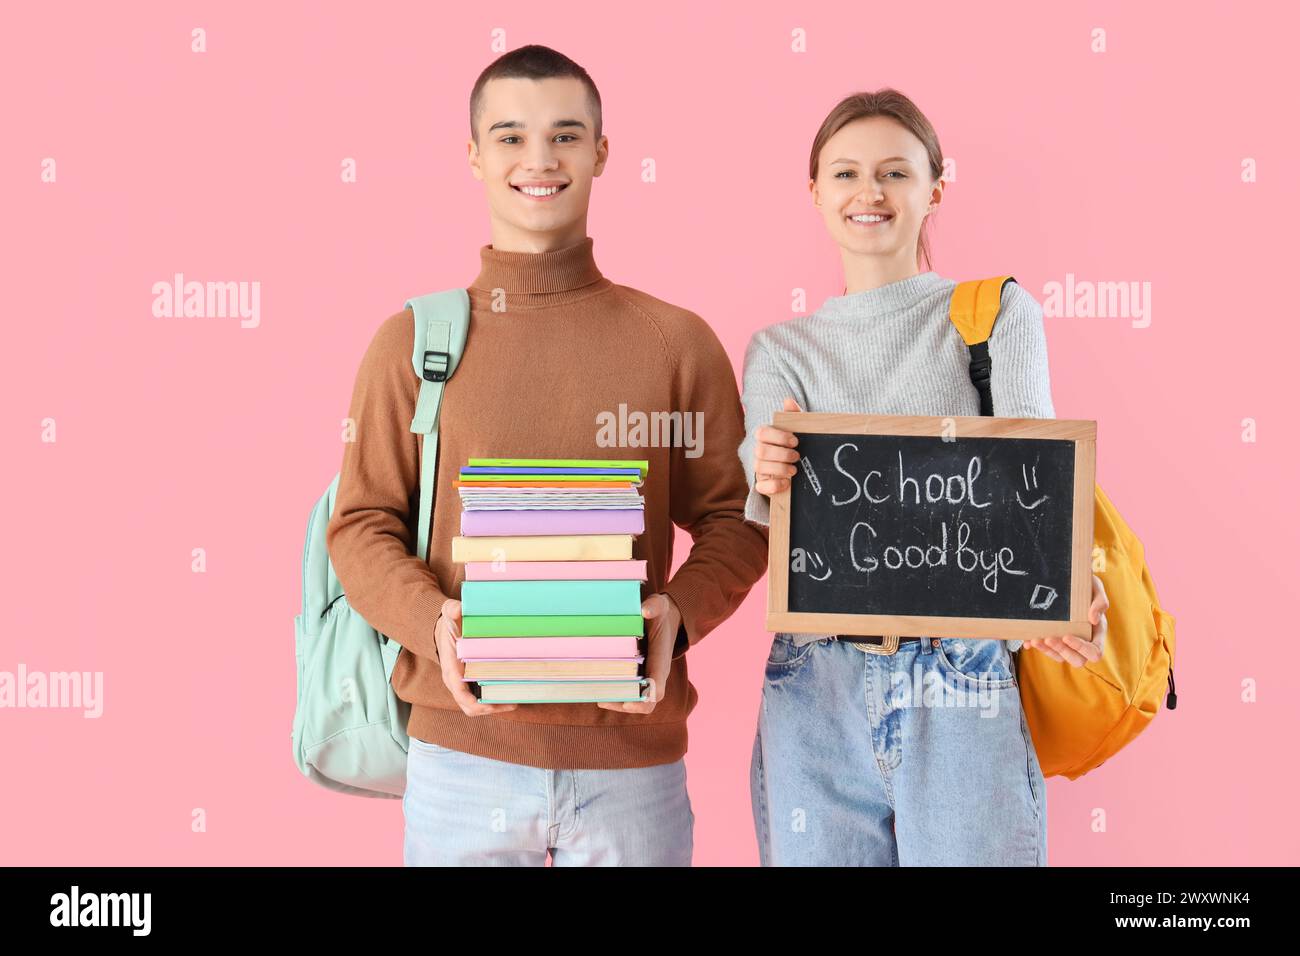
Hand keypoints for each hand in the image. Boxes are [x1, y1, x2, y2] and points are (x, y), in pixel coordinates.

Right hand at [434, 598, 517, 715]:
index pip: (458, 691)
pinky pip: (480, 699)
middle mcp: (454, 681)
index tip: (489, 702)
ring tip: (514, 702)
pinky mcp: (470, 684)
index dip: (472, 700)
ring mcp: (462, 685)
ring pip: (475, 707)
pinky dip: (493, 701)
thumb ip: (452, 609)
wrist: (444, 630)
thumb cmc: (449, 624)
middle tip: (511, 703)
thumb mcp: (449, 613)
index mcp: (450, 667)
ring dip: (493, 707)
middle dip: (488, 709)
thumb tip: (459, 609)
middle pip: (468, 706)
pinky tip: (509, 695)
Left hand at [598, 593, 680, 714]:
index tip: (631, 701)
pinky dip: (616, 693)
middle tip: (603, 700)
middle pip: (646, 702)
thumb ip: (654, 606)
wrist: (667, 618)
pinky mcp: (639, 674)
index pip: (658, 687)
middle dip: (626, 705)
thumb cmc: (661, 613)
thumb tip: (645, 611)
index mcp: (661, 660)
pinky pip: (630, 691)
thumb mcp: (659, 605)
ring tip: (597, 696)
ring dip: (618, 702)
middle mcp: (656, 673)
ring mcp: (647, 676)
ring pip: (636, 700)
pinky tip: (598, 687)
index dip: (646, 697)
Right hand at [753, 397, 802, 495]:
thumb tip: (788, 400)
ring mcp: (759, 469)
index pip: (762, 432)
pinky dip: (774, 485)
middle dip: (780, 454)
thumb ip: (794, 416)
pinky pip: (761, 486)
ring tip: (794, 470)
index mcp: (766, 437)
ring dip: (779, 468)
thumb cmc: (797, 446)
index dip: (778, 436)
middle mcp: (759, 452)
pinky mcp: (763, 485)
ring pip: (759, 467)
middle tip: (797, 456)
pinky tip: (787, 483)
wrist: (802, 469)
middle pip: (760, 450)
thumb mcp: (799, 430)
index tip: (795, 440)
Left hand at [1023, 574, 1108, 666]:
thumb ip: (1100, 601)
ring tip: (1034, 639)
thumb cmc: (1086, 584)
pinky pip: (1046, 649)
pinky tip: (1027, 641)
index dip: (1081, 648)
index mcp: (1097, 633)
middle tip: (1048, 638)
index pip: (1094, 651)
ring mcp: (1068, 642)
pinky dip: (1036, 646)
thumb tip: (1094, 619)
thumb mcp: (1095, 587)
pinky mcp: (1054, 637)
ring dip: (1046, 650)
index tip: (1067, 636)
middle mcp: (1083, 640)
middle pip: (1076, 660)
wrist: (1067, 577)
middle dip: (1061, 651)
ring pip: (1059, 656)